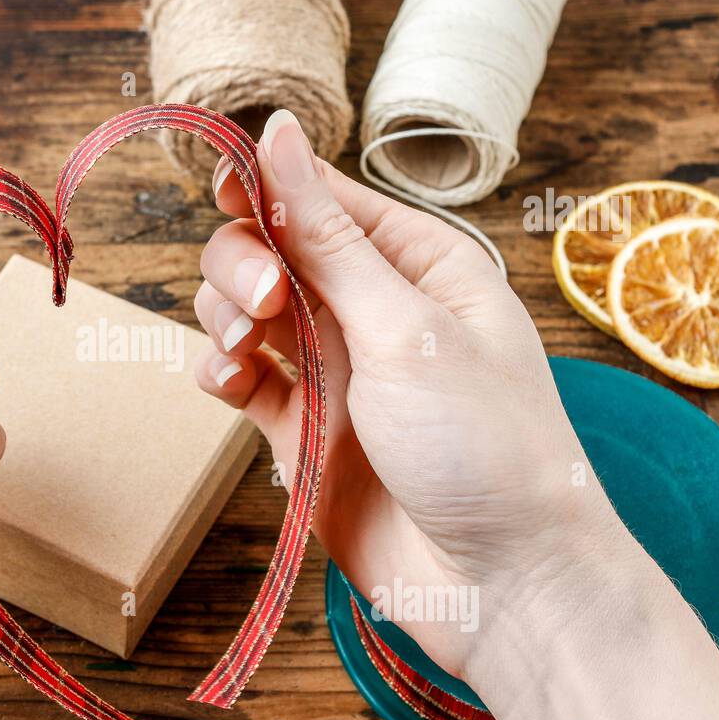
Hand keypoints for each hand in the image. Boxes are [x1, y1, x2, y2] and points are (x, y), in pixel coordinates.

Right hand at [196, 110, 718, 719]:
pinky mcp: (300, 426)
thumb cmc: (484, 447)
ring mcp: (333, 367)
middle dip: (247, 264)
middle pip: (269, 248)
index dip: (264, 185)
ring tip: (248, 352)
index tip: (223, 188)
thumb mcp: (406, 328)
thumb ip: (328, 238)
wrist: (498, 585)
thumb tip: (276, 134)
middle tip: (266, 305)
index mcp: (419, 263)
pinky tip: (231, 384)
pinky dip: (220, 371)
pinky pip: (237, 375)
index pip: (322, 196)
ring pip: (243, 309)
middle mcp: (371, 307)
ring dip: (226, 317)